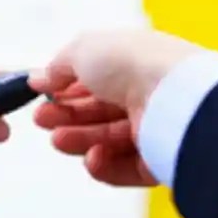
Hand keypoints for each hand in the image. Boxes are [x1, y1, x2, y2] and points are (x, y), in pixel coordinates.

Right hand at [29, 30, 201, 186]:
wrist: (176, 97)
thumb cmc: (135, 63)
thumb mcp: (84, 49)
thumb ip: (59, 65)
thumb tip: (41, 77)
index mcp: (133, 62)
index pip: (95, 79)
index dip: (66, 88)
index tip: (42, 94)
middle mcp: (146, 94)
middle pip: (99, 111)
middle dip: (67, 116)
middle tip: (42, 119)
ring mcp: (155, 127)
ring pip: (109, 141)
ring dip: (80, 141)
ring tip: (59, 140)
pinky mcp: (161, 160)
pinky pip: (127, 168)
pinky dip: (106, 166)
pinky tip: (92, 158)